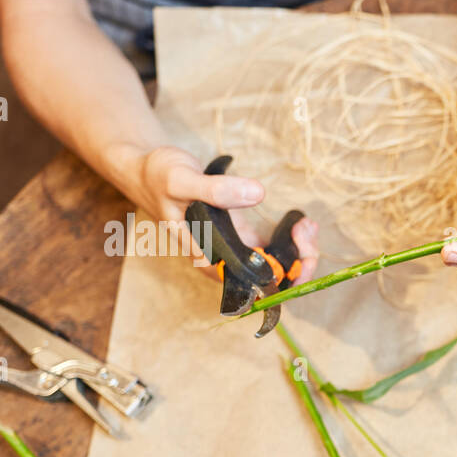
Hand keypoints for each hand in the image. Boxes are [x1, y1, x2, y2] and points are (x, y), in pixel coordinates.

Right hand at [125, 145, 318, 282]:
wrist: (149, 171)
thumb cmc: (159, 179)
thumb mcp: (182, 181)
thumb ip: (216, 190)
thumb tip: (257, 194)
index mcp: (209, 261)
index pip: (255, 285)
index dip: (285, 272)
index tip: (298, 242)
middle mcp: (225, 262)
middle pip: (273, 280)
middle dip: (300, 261)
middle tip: (307, 228)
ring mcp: (235, 251)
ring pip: (278, 266)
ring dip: (300, 250)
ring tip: (306, 224)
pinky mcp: (241, 238)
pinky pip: (273, 248)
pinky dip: (292, 239)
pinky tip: (301, 221)